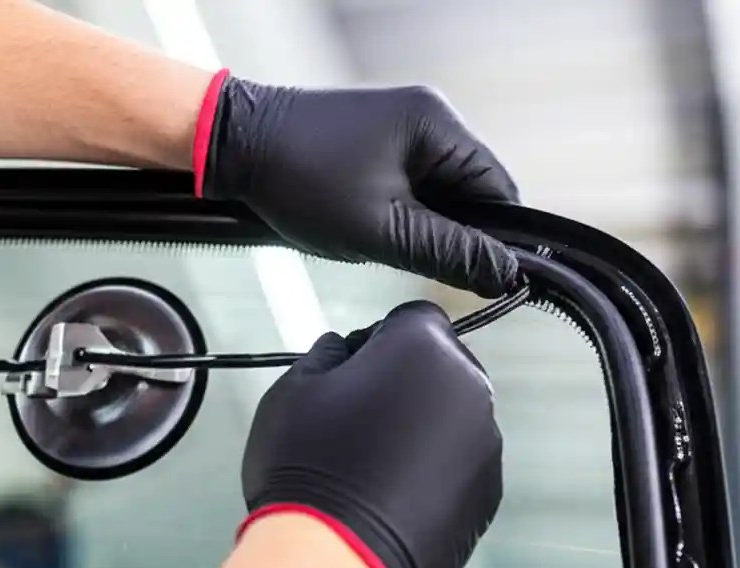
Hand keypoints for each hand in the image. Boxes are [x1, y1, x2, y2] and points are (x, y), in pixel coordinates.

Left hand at [193, 71, 520, 297]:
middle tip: (426, 267)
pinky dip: (406, 213)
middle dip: (456, 234)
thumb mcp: (383, 230)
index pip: (499, 191)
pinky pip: (414, 185)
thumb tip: (505, 273)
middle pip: (474, 192)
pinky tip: (379, 230)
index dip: (498, 239)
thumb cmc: (301, 180)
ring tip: (393, 245)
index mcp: (438, 125)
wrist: (233, 146)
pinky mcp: (379, 141)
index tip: (485, 278)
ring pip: (442, 193)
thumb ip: (449, 253)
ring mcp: (403, 127)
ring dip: (428, 226)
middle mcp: (429, 117)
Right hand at [240, 301, 503, 567]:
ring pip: (451, 418)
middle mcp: (469, 388)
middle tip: (355, 421)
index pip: (411, 317)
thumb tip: (342, 349)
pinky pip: (459, 465)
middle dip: (404, 383)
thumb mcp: (294, 388)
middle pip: (438, 367)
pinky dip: (433, 472)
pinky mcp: (488, 494)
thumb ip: (328, 354)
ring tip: (369, 468)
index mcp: (424, 347)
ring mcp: (485, 443)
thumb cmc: (309, 469)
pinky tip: (390, 497)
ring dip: (420, 429)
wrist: (336, 560)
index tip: (350, 371)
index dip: (376, 340)